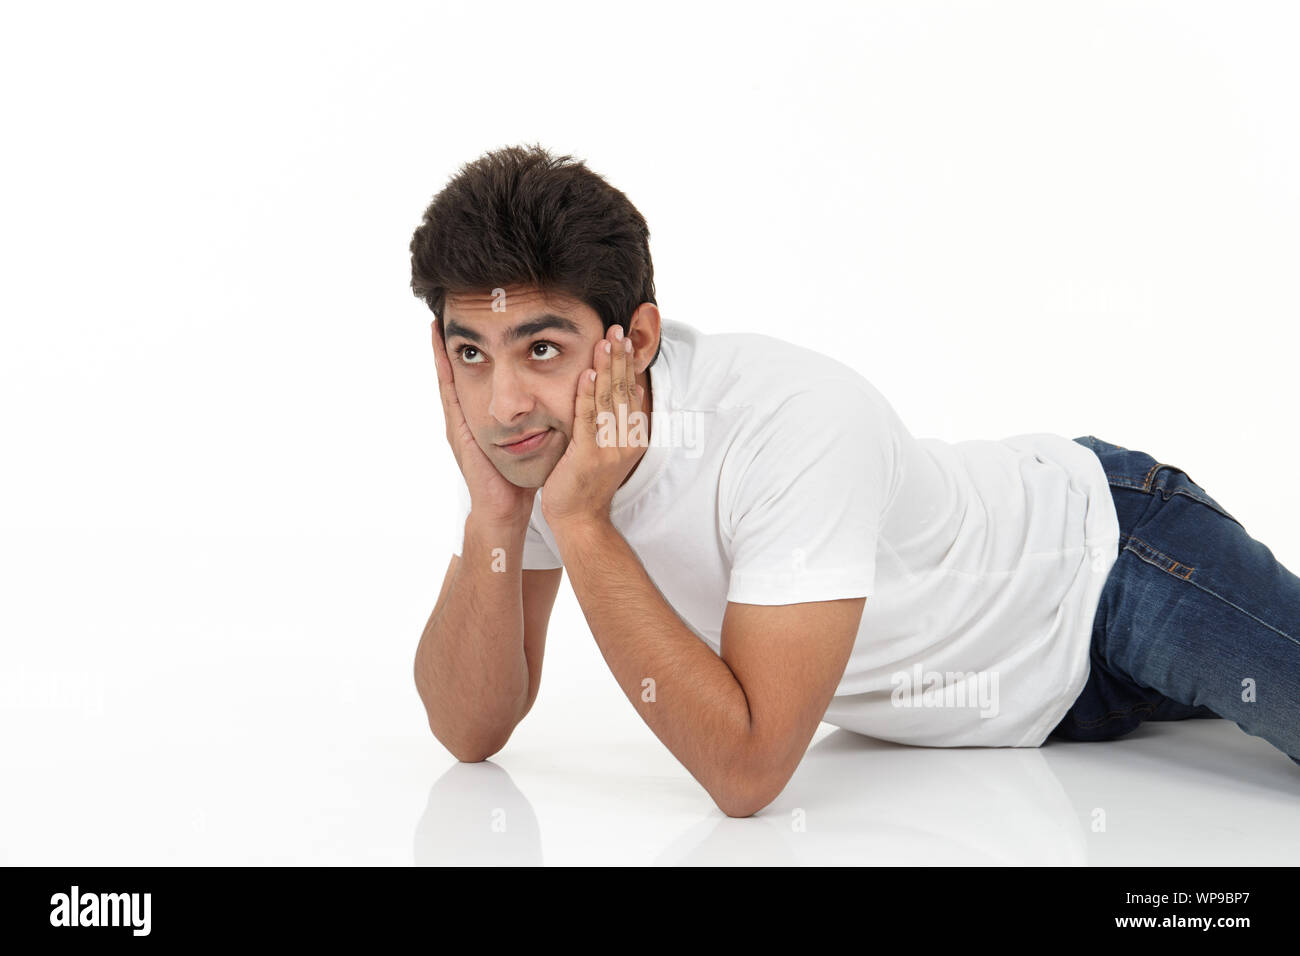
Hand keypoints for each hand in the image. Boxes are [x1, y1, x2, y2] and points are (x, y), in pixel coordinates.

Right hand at [430, 319, 537, 526]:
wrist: (506, 508)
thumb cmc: (521, 476)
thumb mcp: (532, 437)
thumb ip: (540, 417)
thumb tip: (560, 397)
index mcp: (485, 417)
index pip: (479, 375)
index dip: (476, 350)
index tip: (473, 321)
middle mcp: (468, 416)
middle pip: (461, 372)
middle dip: (457, 342)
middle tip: (451, 309)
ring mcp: (459, 423)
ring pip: (451, 379)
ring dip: (444, 351)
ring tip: (438, 321)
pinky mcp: (459, 431)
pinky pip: (450, 395)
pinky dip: (445, 372)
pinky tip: (444, 351)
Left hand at [541, 325, 646, 530]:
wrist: (580, 519)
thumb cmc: (589, 482)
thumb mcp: (609, 447)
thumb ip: (616, 420)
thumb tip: (628, 387)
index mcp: (635, 438)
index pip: (633, 392)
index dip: (629, 364)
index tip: (625, 338)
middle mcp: (627, 442)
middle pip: (624, 390)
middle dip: (620, 357)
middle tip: (617, 328)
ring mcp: (609, 449)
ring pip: (608, 400)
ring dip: (606, 368)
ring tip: (605, 341)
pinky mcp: (588, 456)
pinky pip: (588, 418)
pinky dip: (587, 394)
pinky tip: (587, 373)